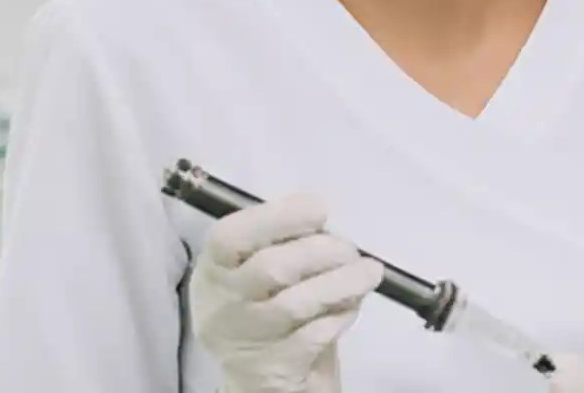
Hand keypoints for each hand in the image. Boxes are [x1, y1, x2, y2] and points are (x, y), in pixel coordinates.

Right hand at [187, 193, 384, 392]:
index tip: (319, 209)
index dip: (278, 218)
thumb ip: (282, 242)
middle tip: (350, 249)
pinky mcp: (273, 368)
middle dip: (322, 251)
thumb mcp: (257, 269)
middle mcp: (220, 304)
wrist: (260, 374)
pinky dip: (340, 315)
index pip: (229, 237)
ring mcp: (245, 339)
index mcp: (214, 268)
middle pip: (271, 268)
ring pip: (297, 304)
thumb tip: (322, 218)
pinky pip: (315, 335)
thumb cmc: (265, 304)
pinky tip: (351, 306)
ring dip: (342, 282)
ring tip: (370, 272)